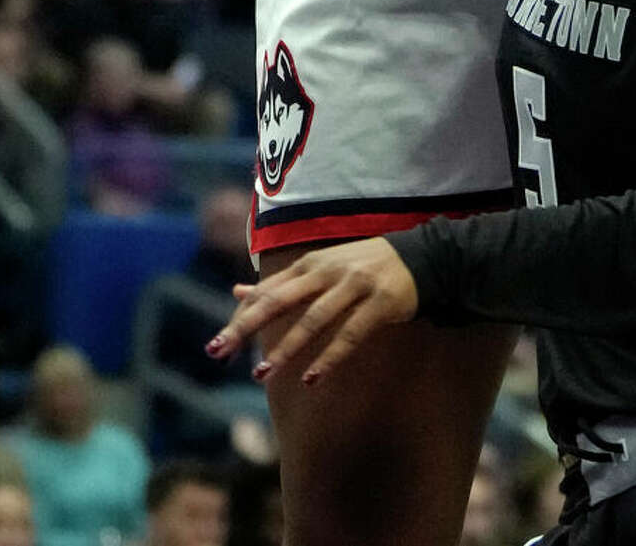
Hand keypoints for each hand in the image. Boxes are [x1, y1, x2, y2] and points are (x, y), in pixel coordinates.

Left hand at [208, 241, 417, 385]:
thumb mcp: (317, 267)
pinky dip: (329, 356)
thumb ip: (278, 283)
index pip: (267, 292)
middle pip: (280, 300)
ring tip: (262, 373)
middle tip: (220, 351)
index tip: (216, 345)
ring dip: (286, 346)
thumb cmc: (359, 265)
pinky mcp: (379, 303)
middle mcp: (327, 271)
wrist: (419, 258)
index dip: (241, 318)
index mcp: (310, 264)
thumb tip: (237, 291)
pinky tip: (311, 378)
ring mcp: (354, 286)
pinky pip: (350, 334)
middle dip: (247, 326)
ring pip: (313, 319)